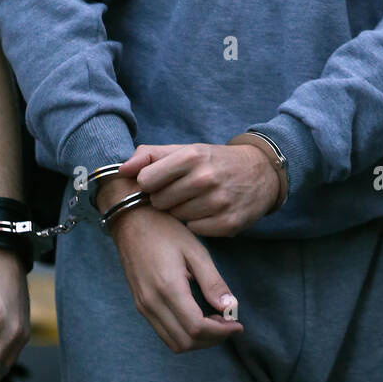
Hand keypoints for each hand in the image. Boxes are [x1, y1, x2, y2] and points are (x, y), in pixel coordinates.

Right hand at [102, 192, 244, 352]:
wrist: (131, 220)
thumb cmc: (165, 230)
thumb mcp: (195, 250)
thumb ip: (213, 281)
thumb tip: (230, 308)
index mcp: (168, 288)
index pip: (196, 328)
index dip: (220, 332)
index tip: (237, 325)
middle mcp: (152, 303)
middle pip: (185, 342)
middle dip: (211, 340)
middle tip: (229, 324)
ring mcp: (143, 306)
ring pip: (173, 343)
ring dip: (197, 340)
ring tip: (215, 322)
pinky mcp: (140, 305)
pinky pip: (163, 331)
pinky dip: (183, 334)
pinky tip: (197, 318)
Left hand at [116, 142, 279, 236]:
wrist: (261, 172)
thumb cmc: (215, 161)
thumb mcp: (187, 150)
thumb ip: (151, 155)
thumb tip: (121, 169)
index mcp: (192, 156)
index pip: (146, 180)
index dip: (149, 183)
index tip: (159, 182)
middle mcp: (205, 178)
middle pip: (159, 202)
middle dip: (165, 198)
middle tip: (181, 191)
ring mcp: (218, 202)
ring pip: (176, 218)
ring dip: (181, 212)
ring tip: (196, 200)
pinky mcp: (228, 224)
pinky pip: (194, 231)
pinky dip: (198, 223)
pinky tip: (208, 212)